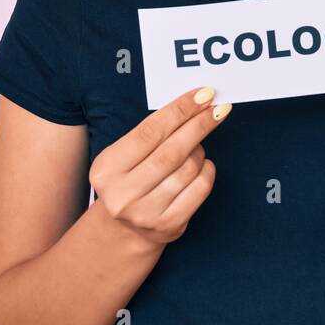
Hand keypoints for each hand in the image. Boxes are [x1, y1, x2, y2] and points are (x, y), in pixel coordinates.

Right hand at [89, 86, 232, 246]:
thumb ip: (152, 132)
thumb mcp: (125, 155)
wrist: (124, 229)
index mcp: (106, 169)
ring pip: (189, 168)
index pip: (149, 132)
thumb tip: (195, 102)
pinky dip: (207, 170)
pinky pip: (200, 188)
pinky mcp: (169, 226)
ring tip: (195, 145)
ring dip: (200, 149)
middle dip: (198, 125)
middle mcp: (122, 194)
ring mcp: (146, 214)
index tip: (203, 95)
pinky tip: (202, 165)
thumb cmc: (130, 179)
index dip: (180, 110)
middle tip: (218, 108)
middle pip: (172, 151)